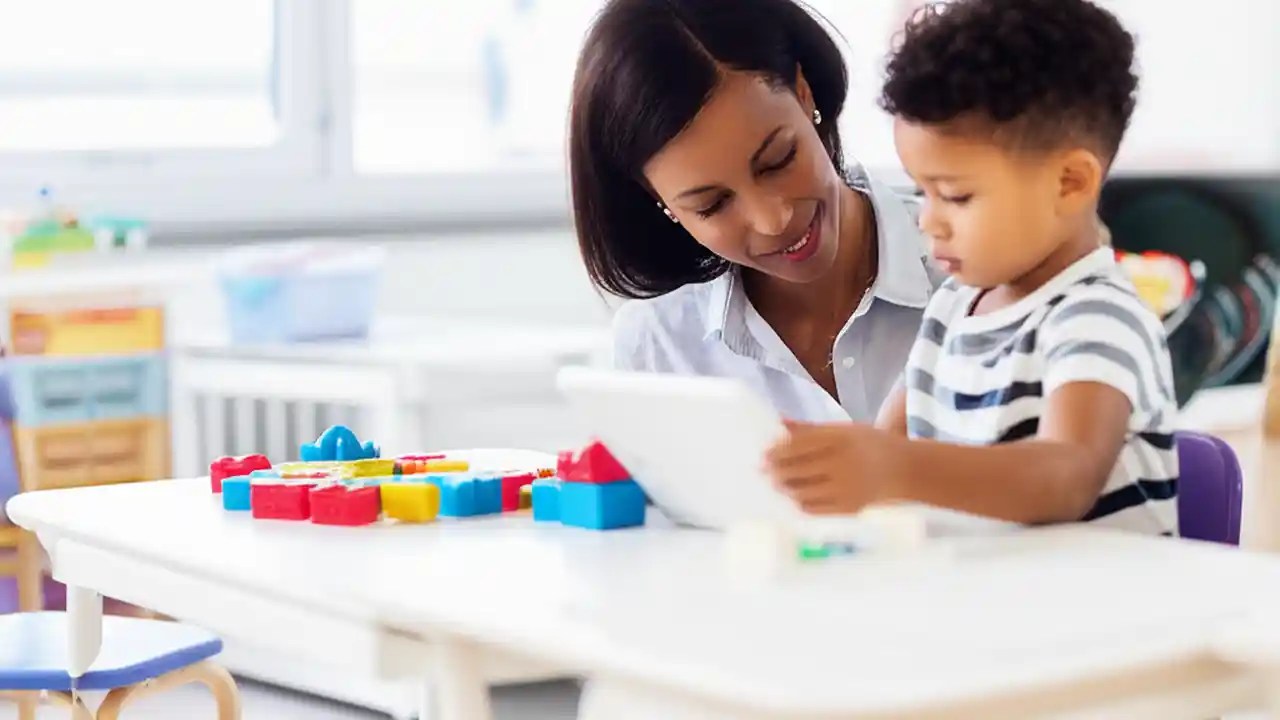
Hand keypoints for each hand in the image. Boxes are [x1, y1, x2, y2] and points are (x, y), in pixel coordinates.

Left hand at [764, 420, 899, 513]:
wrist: (905, 470)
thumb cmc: (870, 445)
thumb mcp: (845, 429)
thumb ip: (811, 429)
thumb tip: (779, 422)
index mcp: (841, 437)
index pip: (798, 445)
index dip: (777, 450)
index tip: (764, 453)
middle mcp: (842, 462)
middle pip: (796, 469)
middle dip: (775, 471)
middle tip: (764, 470)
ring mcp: (846, 487)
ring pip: (801, 492)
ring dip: (785, 488)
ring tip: (777, 483)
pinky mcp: (848, 508)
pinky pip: (814, 509)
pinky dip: (800, 502)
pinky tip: (796, 496)